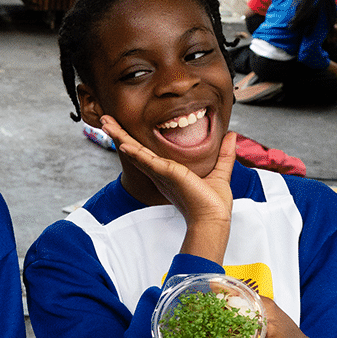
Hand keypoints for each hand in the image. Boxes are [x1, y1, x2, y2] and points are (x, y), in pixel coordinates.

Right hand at [101, 114, 235, 261]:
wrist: (213, 217)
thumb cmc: (213, 202)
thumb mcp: (221, 171)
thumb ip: (224, 153)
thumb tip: (231, 135)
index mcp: (168, 171)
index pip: (146, 151)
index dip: (132, 139)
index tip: (121, 127)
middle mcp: (159, 172)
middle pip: (134, 149)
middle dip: (119, 133)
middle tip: (105, 119)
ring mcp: (161, 173)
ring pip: (135, 151)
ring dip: (119, 136)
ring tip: (105, 123)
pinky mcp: (167, 174)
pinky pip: (147, 161)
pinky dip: (134, 152)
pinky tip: (123, 144)